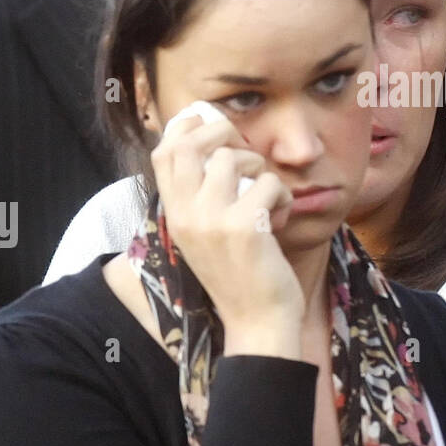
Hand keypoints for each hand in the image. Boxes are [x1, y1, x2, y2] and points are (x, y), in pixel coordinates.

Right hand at [151, 112, 302, 356]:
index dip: (185, 127)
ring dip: (260, 169)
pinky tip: (280, 219)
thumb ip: (201, 195)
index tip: (208, 123)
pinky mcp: (244, 227)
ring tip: (266, 197)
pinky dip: (282, 196)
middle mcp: (186, 214)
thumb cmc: (238, 274)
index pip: (163, 153)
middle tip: (245, 151)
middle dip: (222, 132)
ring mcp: (212, 220)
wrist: (257, 322)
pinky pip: (268, 182)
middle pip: (190, 144)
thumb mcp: (205, 233)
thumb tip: (212, 145)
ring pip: (233, 158)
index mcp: (174, 215)